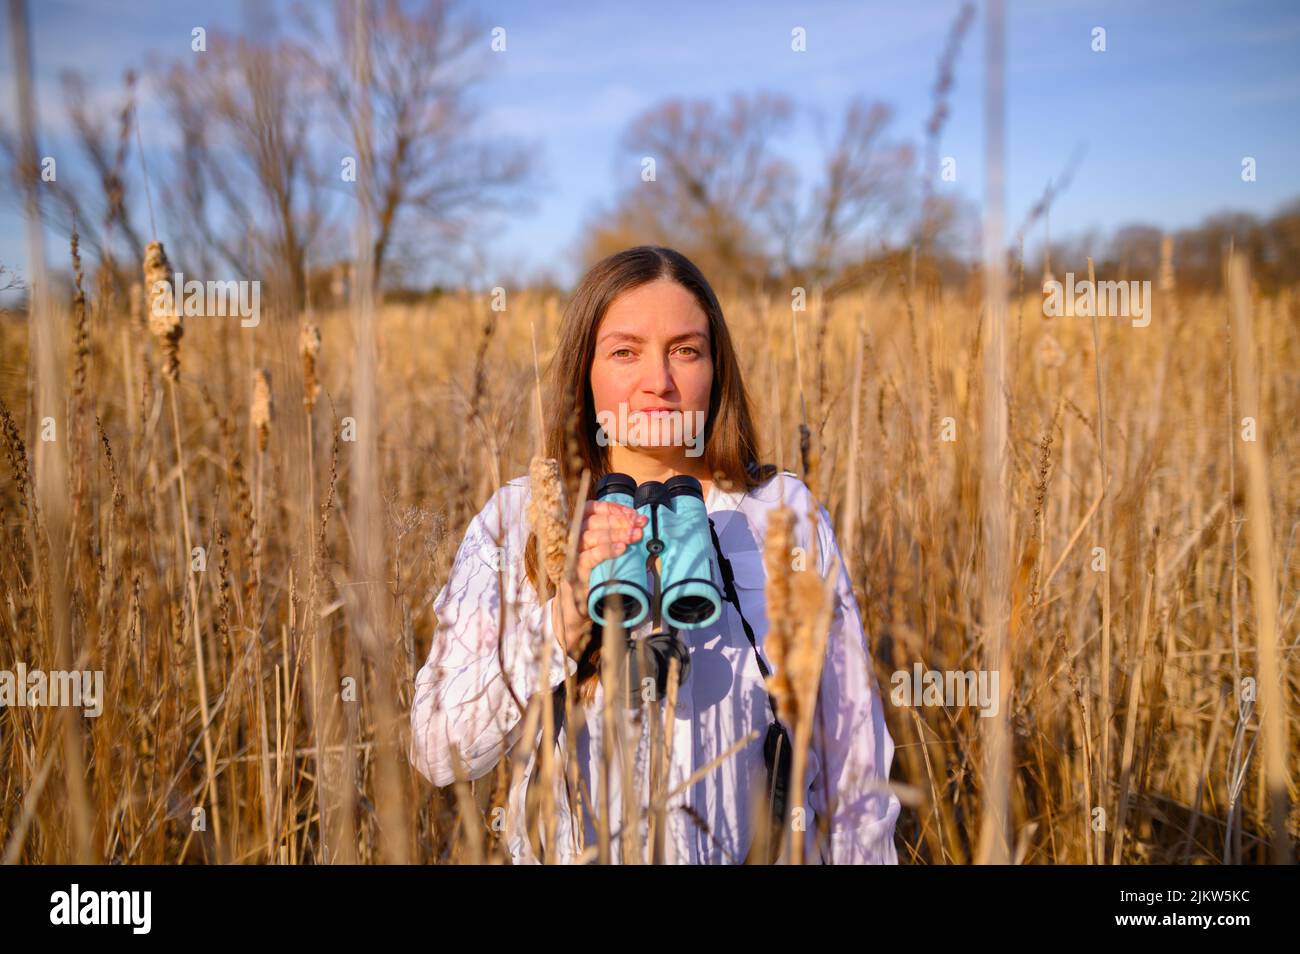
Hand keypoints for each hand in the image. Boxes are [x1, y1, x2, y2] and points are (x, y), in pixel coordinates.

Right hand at [551, 499, 647, 659]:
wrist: (576, 612)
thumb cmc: (593, 580)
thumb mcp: (603, 556)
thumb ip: (613, 540)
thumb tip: (638, 528)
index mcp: (577, 532)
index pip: (591, 510)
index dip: (612, 509)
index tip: (633, 514)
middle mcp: (569, 541)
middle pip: (593, 521)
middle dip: (619, 521)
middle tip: (640, 524)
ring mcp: (569, 558)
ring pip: (590, 536)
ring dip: (616, 533)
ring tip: (635, 535)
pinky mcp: (571, 575)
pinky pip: (587, 558)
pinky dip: (605, 551)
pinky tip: (622, 549)